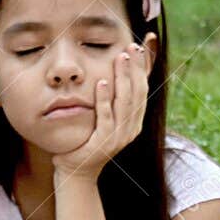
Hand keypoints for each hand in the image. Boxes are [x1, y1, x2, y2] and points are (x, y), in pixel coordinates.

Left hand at [51, 33, 154, 181]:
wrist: (75, 173)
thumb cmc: (86, 142)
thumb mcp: (101, 118)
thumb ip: (109, 100)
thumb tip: (111, 74)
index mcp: (134, 121)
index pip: (143, 89)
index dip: (143, 67)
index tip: (141, 46)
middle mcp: (131, 129)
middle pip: (137, 93)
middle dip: (135, 68)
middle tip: (131, 46)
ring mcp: (119, 138)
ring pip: (125, 103)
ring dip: (123, 78)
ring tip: (120, 58)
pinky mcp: (103, 144)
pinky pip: (106, 118)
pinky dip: (104, 99)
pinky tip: (102, 82)